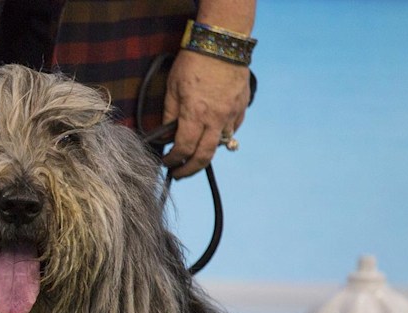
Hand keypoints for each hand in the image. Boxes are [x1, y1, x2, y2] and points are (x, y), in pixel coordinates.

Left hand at [161, 50, 251, 178]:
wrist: (222, 44)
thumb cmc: (192, 63)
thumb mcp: (172, 89)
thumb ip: (169, 115)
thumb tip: (166, 136)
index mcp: (195, 114)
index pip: (183, 149)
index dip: (172, 161)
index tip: (166, 163)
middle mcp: (215, 119)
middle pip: (204, 156)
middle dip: (189, 169)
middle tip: (179, 174)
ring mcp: (231, 114)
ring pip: (220, 145)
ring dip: (206, 153)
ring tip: (194, 155)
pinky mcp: (242, 107)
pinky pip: (232, 130)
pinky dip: (221, 137)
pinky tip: (211, 136)